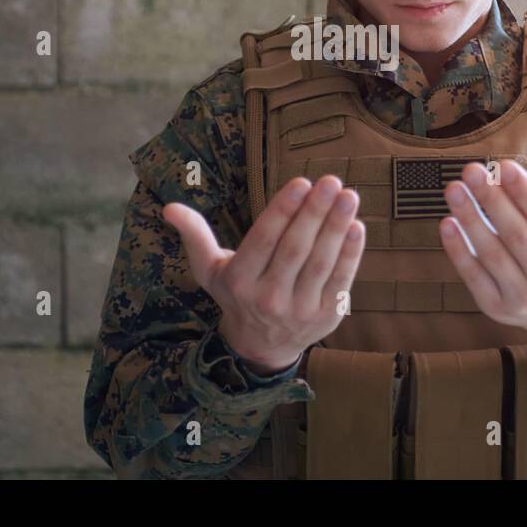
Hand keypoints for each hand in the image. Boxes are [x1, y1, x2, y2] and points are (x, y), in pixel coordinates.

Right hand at [164, 175, 364, 374]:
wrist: (260, 345)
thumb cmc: (235, 293)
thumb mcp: (210, 269)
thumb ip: (194, 235)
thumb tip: (169, 207)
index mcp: (240, 280)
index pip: (264, 241)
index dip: (283, 211)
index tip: (301, 182)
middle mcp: (268, 298)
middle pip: (295, 249)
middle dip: (314, 213)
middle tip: (329, 181)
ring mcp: (299, 309)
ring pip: (320, 263)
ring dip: (336, 227)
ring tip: (348, 196)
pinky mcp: (326, 316)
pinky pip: (341, 281)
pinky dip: (351, 254)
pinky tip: (356, 226)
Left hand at [437, 158, 526, 348]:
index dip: (525, 193)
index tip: (504, 165)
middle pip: (516, 235)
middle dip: (492, 199)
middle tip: (472, 170)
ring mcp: (521, 297)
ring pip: (491, 254)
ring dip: (470, 219)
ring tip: (455, 189)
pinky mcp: (496, 307)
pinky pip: (473, 276)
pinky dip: (458, 250)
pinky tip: (448, 223)